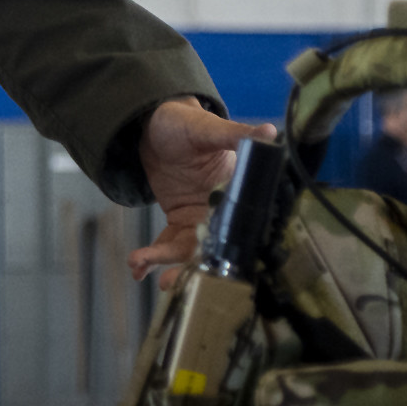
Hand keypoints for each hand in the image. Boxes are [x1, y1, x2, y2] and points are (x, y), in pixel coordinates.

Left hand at [127, 97, 280, 284]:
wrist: (159, 124)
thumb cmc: (189, 122)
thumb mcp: (209, 128)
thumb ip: (235, 134)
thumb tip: (270, 133)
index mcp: (238, 192)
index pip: (235, 227)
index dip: (223, 249)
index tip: (207, 266)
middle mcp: (221, 211)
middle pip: (210, 246)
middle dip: (189, 268)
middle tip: (169, 283)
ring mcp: (200, 217)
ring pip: (187, 249)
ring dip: (165, 263)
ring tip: (139, 266)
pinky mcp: (180, 218)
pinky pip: (169, 242)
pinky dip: (153, 257)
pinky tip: (136, 269)